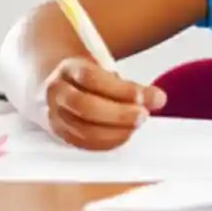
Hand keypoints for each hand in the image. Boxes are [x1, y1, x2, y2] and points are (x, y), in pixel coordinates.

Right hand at [42, 58, 166, 150]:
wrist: (64, 85)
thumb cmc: (92, 79)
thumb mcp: (109, 73)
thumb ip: (132, 87)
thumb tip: (158, 99)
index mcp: (69, 68)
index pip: (90, 77)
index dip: (121, 89)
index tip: (147, 96)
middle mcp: (56, 91)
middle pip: (83, 105)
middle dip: (118, 113)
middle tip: (143, 115)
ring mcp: (53, 114)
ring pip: (81, 128)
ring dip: (114, 131)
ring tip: (135, 126)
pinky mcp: (58, 133)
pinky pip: (81, 142)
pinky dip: (106, 142)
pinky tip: (123, 135)